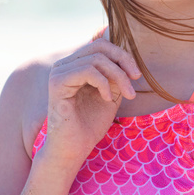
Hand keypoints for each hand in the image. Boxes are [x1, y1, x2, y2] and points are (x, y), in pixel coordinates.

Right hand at [42, 37, 142, 168]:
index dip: (122, 55)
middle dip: (123, 60)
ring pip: (96, 59)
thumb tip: (128, 53)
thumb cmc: (90, 125)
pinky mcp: (57, 83)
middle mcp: (64, 65)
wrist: (73, 149)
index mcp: (74, 65)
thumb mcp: (110, 93)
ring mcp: (58, 72)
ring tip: (127, 95)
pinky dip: (104, 83)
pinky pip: (88, 71)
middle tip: (136, 79)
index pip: (100, 45)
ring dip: (118, 76)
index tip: (136, 74)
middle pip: (99, 47)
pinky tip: (107, 99)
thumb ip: (115, 74)